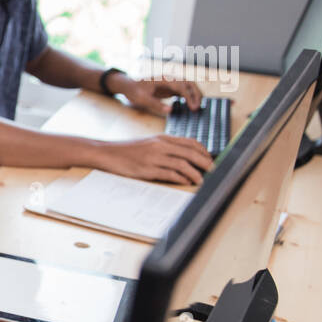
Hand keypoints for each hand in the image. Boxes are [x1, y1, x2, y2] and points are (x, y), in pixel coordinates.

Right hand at [99, 135, 214, 185]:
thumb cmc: (128, 150)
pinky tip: (186, 182)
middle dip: (205, 162)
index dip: (204, 151)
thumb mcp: (149, 144)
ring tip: (202, 180)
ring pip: (183, 164)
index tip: (211, 159)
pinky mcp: (147, 170)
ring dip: (195, 174)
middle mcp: (160, 146)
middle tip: (213, 170)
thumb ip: (166, 148)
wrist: (107, 153)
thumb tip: (184, 157)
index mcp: (163, 139)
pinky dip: (181, 179)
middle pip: (191, 153)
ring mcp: (154, 158)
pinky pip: (169, 174)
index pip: (190, 143)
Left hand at [111, 72, 202, 115]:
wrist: (128, 85)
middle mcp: (169, 79)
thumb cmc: (134, 90)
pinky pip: (183, 91)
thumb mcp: (142, 99)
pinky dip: (189, 97)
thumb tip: (170, 110)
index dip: (189, 96)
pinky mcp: (170, 88)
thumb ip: (155, 104)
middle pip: (188, 83)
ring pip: (187, 86)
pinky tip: (190, 105)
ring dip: (194, 95)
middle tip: (197, 108)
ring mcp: (170, 83)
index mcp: (163, 79)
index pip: (181, 86)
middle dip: (196, 94)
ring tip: (196, 107)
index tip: (192, 107)